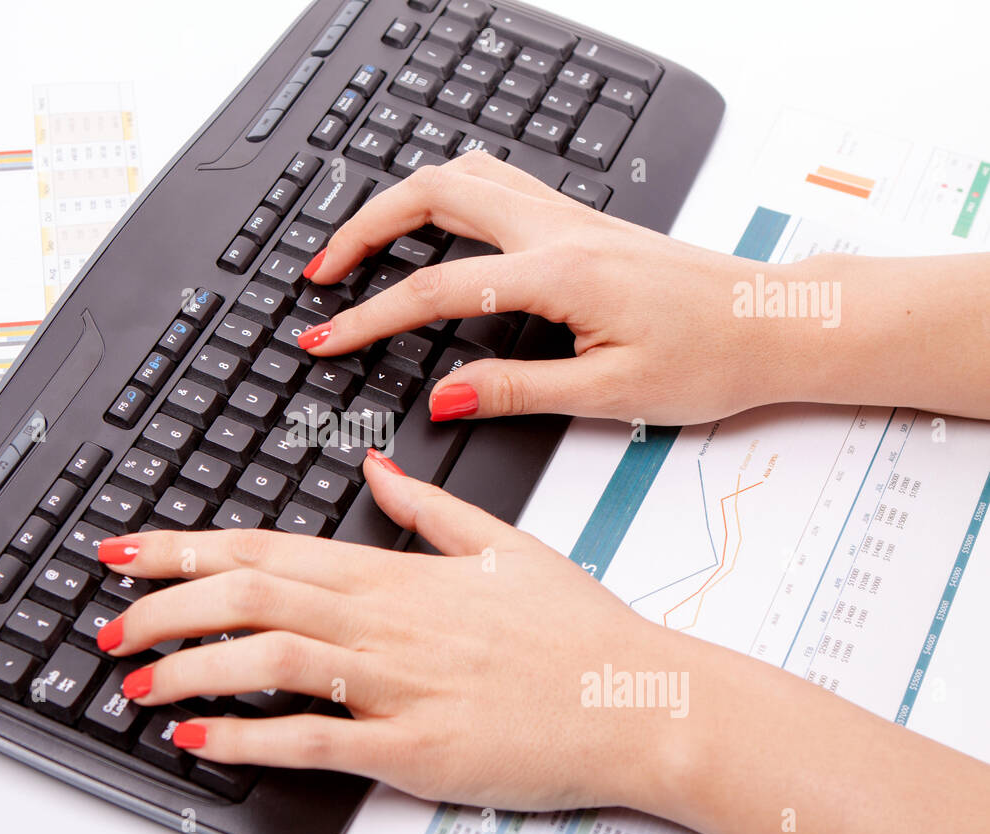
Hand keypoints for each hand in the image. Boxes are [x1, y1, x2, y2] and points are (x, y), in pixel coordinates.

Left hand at [94, 451, 694, 812]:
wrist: (642, 700)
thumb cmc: (578, 630)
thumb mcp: (505, 547)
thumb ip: (428, 509)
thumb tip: (373, 470)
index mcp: (400, 572)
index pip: (270, 546)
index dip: (188, 548)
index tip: (129, 548)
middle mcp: (388, 620)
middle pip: (252, 594)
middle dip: (165, 604)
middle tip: (107, 615)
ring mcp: (399, 684)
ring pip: (270, 657)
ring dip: (189, 667)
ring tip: (133, 678)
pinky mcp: (416, 749)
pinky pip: (316, 740)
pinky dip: (248, 736)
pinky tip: (199, 738)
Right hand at [299, 150, 788, 425]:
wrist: (774, 322)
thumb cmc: (711, 358)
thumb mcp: (611, 395)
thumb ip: (517, 392)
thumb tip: (445, 397)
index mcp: (561, 273)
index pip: (437, 289)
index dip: (369, 317)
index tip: (324, 340)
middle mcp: (560, 229)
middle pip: (434, 193)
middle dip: (364, 228)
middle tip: (321, 272)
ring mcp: (570, 216)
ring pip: (464, 174)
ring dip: (401, 199)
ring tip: (361, 244)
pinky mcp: (581, 222)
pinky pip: (495, 183)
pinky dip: (445, 194)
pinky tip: (434, 227)